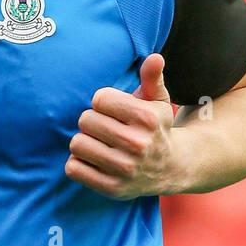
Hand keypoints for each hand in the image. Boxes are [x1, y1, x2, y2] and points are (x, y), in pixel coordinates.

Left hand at [65, 54, 176, 198]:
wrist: (172, 168)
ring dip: (84, 142)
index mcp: (147, 118)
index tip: (114, 112)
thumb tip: (154, 57)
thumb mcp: (158, 102)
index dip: (104, 103)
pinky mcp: (112, 188)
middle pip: (85, 120)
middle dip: (92, 122)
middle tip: (106, 130)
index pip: (99, 98)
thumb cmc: (158, 129)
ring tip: (99, 145)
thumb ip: (152, 78)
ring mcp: (124, 168)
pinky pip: (73, 168)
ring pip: (77, 143)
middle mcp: (137, 144)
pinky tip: (95, 161)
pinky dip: (78, 163)